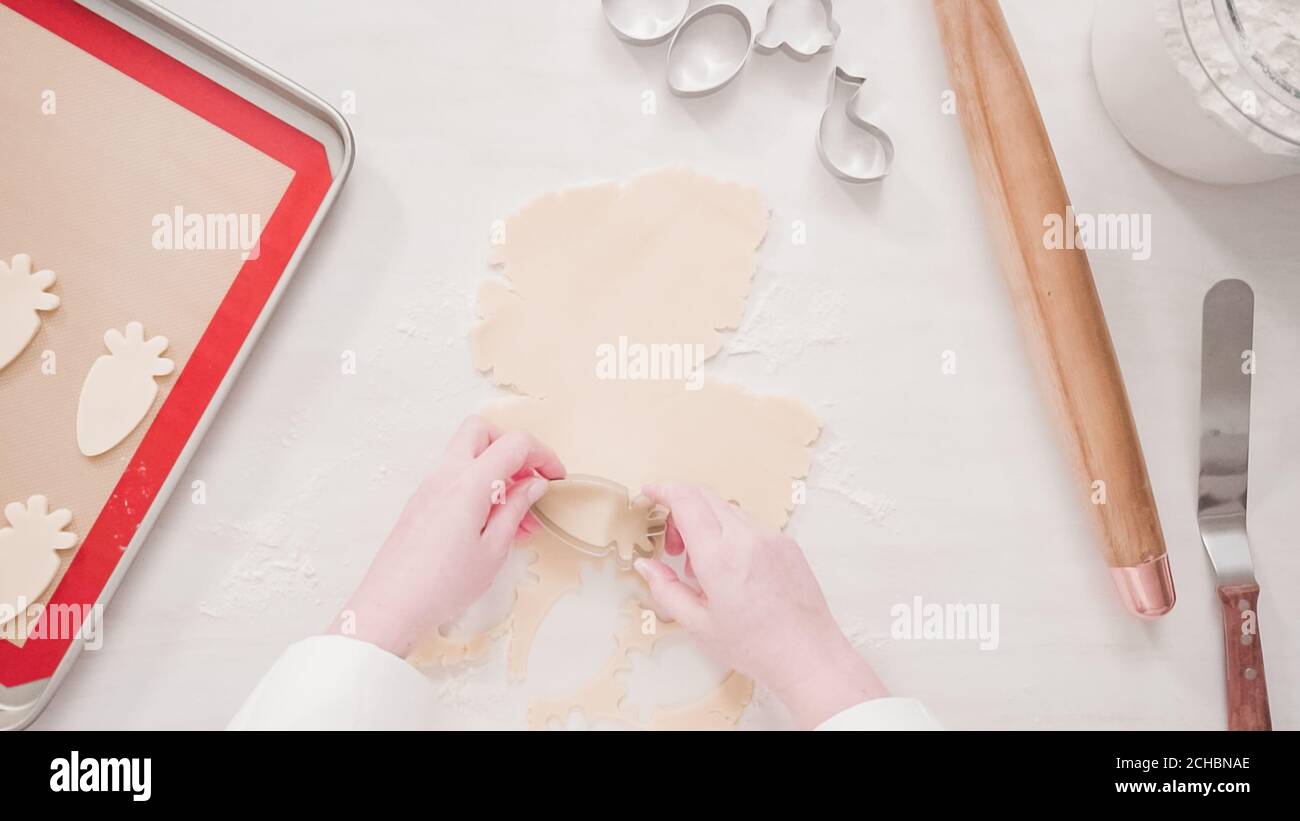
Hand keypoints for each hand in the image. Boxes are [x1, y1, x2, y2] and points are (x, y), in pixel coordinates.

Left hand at [329, 416, 564, 656]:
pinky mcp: (422, 502)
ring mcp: (429, 487)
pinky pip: (456, 477)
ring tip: (520, 517)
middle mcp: (446, 475)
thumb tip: (533, 485)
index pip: (513, 444)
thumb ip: (516, 509)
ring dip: (497, 471)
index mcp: (469, 483)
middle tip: (531, 481)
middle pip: (482, 431)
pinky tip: (494, 524)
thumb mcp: (493, 550)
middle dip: (513, 448)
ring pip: (468, 454)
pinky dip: (479, 486)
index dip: (542, 456)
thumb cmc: (442, 584)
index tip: (556, 478)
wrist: (391, 606)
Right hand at [635, 483, 886, 728]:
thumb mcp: (698, 625)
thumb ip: (665, 589)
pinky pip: (749, 524)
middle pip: (704, 496)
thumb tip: (646, 565)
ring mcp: (770, 537)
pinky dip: (730, 534)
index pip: (685, 500)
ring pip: (727, 510)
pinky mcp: (786, 543)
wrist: (808, 655)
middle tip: (674, 547)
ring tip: (704, 569)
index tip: (650, 493)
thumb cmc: (754, 646)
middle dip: (680, 509)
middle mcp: (746, 537)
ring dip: (706, 524)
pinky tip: (732, 571)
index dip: (663, 491)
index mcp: (719, 557)